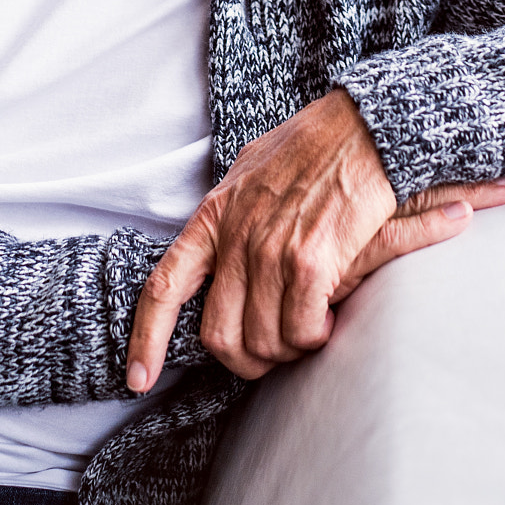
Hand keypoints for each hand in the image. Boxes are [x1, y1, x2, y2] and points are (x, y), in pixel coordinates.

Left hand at [126, 88, 504, 389]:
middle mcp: (235, 236)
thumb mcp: (254, 168)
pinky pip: (300, 329)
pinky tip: (327, 322)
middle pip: (217, 333)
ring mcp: (270, 250)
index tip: (139, 379)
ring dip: (286, 350)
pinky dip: (313, 337)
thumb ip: (234, 209)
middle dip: (244, 359)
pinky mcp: (311, 260)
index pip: (165, 286)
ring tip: (308, 333)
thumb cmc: (317, 144)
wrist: (366, 125)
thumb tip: (223, 234)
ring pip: (261, 339)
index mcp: (214, 215)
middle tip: (273, 354)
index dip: (147, 338)